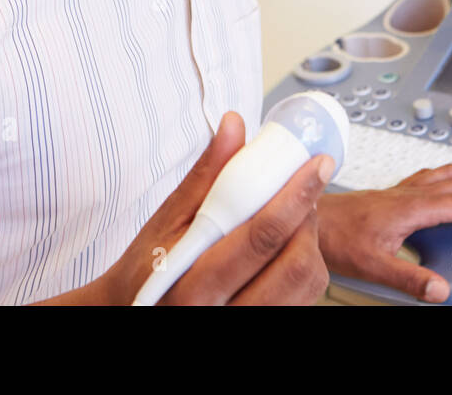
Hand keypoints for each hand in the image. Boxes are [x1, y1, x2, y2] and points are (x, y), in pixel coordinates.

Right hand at [38, 111, 332, 304]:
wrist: (134, 310)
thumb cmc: (148, 269)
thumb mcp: (167, 220)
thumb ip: (206, 175)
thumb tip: (234, 127)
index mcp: (196, 286)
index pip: (263, 237)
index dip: (297, 194)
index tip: (317, 164)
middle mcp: (227, 314)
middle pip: (298, 263)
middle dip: (306, 217)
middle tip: (298, 191)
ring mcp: (250, 324)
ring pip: (309, 282)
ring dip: (308, 241)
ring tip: (287, 220)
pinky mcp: (265, 325)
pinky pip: (305, 296)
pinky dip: (302, 262)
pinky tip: (281, 248)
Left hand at [317, 165, 451, 302]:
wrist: (308, 219)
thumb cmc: (334, 237)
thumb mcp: (373, 266)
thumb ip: (409, 278)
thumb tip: (441, 288)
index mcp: (411, 208)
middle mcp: (409, 193)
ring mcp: (402, 190)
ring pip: (449, 176)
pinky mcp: (394, 192)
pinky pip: (434, 177)